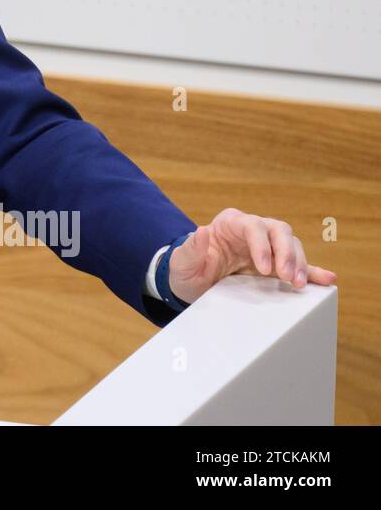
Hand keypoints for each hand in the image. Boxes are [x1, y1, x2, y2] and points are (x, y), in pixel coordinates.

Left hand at [166, 207, 337, 304]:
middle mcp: (251, 231)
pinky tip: (327, 279)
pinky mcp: (275, 265)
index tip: (265, 267)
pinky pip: (299, 265)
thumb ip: (191, 248)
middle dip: (287, 252)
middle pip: (278, 231)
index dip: (262, 244)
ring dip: (299, 264)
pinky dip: (313, 271)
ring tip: (299, 284)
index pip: (252, 226)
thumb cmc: (187, 270)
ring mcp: (266, 247)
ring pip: (292, 245)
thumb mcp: (182, 262)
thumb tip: (202, 231)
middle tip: (288, 277)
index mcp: (230, 224)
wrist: (192, 285)